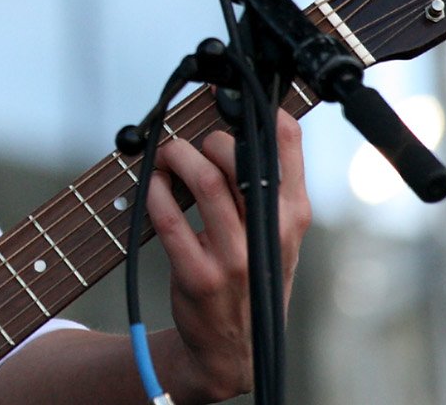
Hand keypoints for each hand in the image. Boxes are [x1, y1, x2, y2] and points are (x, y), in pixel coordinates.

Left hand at [146, 110, 309, 403]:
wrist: (232, 350)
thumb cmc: (252, 277)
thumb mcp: (278, 233)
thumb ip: (270, 184)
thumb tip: (253, 120)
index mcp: (294, 214)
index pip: (287, 144)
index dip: (258, 109)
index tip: (228, 95)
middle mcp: (270, 233)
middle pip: (239, 157)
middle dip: (206, 137)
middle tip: (192, 140)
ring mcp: (235, 257)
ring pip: (204, 181)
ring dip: (176, 156)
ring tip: (166, 154)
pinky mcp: (198, 276)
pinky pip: (169, 220)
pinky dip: (154, 192)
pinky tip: (151, 184)